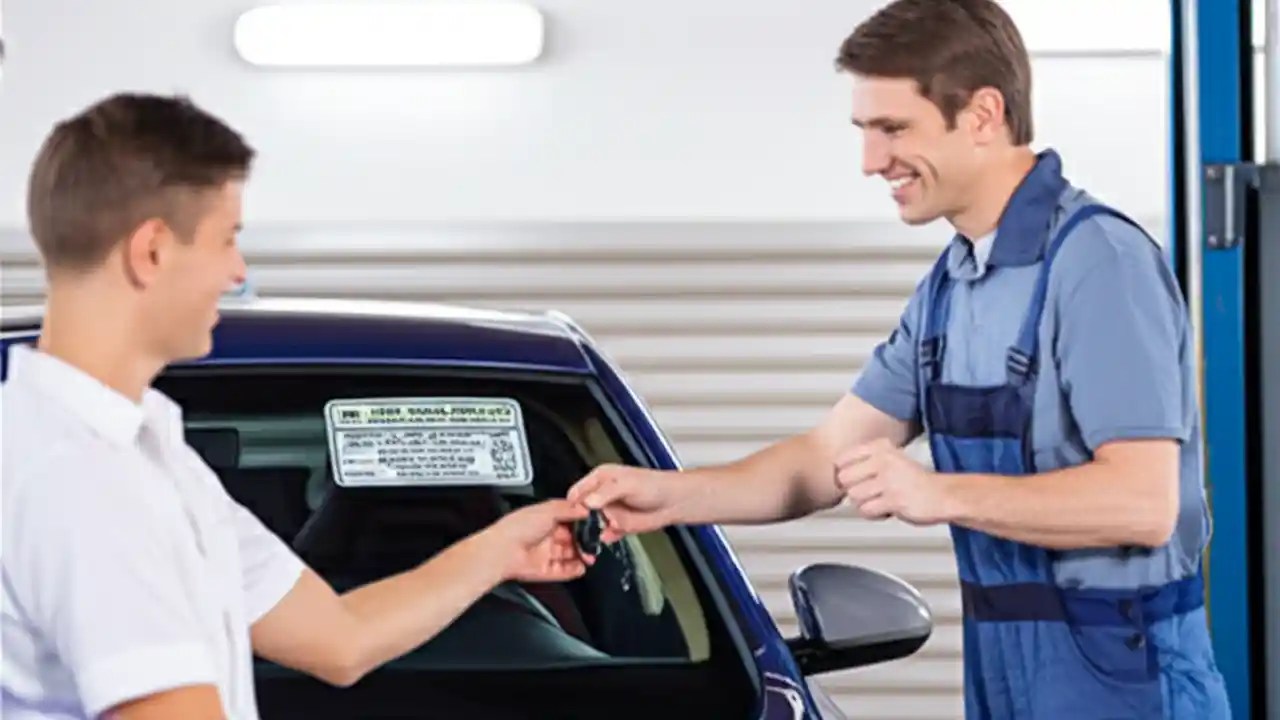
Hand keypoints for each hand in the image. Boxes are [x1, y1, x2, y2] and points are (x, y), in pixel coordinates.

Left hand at [481, 499, 592, 582]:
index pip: (568, 520)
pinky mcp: (544, 570)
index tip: (593, 522)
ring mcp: (545, 554)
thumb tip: (584, 508)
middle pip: (571, 539)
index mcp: (544, 519)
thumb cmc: (516, 527)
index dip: (581, 522)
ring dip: (581, 555)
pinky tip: (582, 566)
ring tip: (590, 554)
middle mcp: (545, 537)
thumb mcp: (547, 510)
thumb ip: (568, 509)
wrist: (502, 551)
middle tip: (594, 540)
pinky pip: (563, 571)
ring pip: (569, 555)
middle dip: (583, 540)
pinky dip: (574, 570)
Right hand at [566, 464, 680, 542]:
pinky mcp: (618, 526)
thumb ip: (606, 493)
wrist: (674, 502)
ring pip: (590, 526)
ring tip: (586, 541)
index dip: (571, 505)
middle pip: (580, 511)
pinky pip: (605, 535)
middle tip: (577, 533)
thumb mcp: (626, 484)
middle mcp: (601, 496)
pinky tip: (604, 540)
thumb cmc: (653, 485)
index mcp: (599, 480)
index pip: (576, 493)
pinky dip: (603, 539)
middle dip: (577, 523)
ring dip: (588, 534)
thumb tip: (587, 503)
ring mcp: (609, 512)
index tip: (570, 517)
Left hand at [835, 439, 950, 525]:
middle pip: (844, 479)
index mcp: (880, 447)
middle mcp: (883, 460)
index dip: (845, 474)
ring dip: (865, 504)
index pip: (841, 459)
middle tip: (869, 494)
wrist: (943, 496)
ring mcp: (888, 479)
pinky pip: (866, 510)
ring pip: (854, 496)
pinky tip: (886, 510)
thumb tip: (837, 474)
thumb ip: (866, 462)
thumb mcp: (890, 460)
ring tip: (880, 501)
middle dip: (853, 490)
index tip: (856, 480)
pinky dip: (874, 515)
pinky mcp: (893, 499)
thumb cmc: (915, 482)